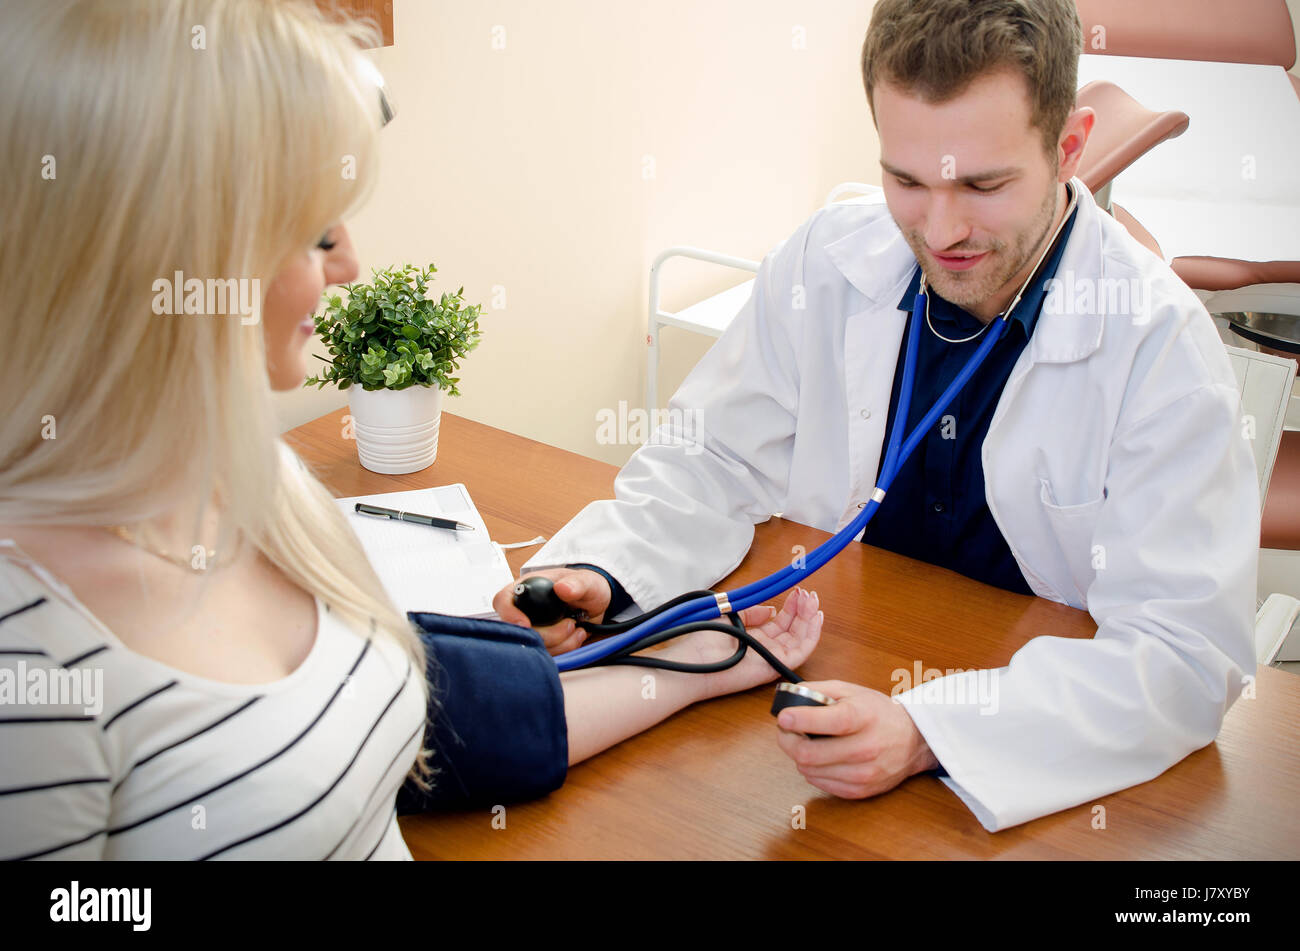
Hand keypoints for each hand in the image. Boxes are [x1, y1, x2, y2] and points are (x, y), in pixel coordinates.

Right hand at [492, 568, 611, 655]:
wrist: (595, 604)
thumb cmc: (585, 587)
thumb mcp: (586, 581)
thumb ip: (577, 583)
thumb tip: (562, 588)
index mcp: (525, 589)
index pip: (503, 601)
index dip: (510, 615)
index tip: (526, 624)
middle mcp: (524, 611)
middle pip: (520, 632)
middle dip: (550, 633)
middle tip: (571, 623)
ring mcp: (533, 629)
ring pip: (535, 646)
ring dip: (561, 642)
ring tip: (577, 627)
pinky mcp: (543, 644)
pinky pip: (548, 654)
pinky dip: (566, 648)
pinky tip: (577, 635)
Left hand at [657, 588, 822, 701]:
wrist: (695, 658)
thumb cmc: (705, 639)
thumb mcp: (731, 616)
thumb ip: (751, 612)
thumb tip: (770, 609)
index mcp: (754, 638)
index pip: (779, 622)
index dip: (790, 607)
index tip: (796, 591)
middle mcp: (765, 648)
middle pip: (792, 629)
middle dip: (803, 610)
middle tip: (809, 593)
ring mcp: (772, 658)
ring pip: (800, 638)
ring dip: (810, 618)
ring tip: (813, 600)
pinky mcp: (776, 665)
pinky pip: (801, 651)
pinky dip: (812, 634)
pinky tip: (816, 617)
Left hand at [774, 680, 939, 798]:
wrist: (913, 741)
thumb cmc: (878, 713)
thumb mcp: (851, 691)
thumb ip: (818, 690)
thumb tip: (789, 697)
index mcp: (863, 717)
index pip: (829, 721)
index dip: (799, 719)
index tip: (783, 717)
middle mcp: (864, 748)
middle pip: (809, 754)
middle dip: (788, 741)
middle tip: (786, 731)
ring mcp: (863, 773)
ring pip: (809, 771)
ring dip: (799, 756)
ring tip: (805, 742)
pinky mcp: (859, 791)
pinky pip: (820, 784)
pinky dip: (812, 770)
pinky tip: (820, 758)